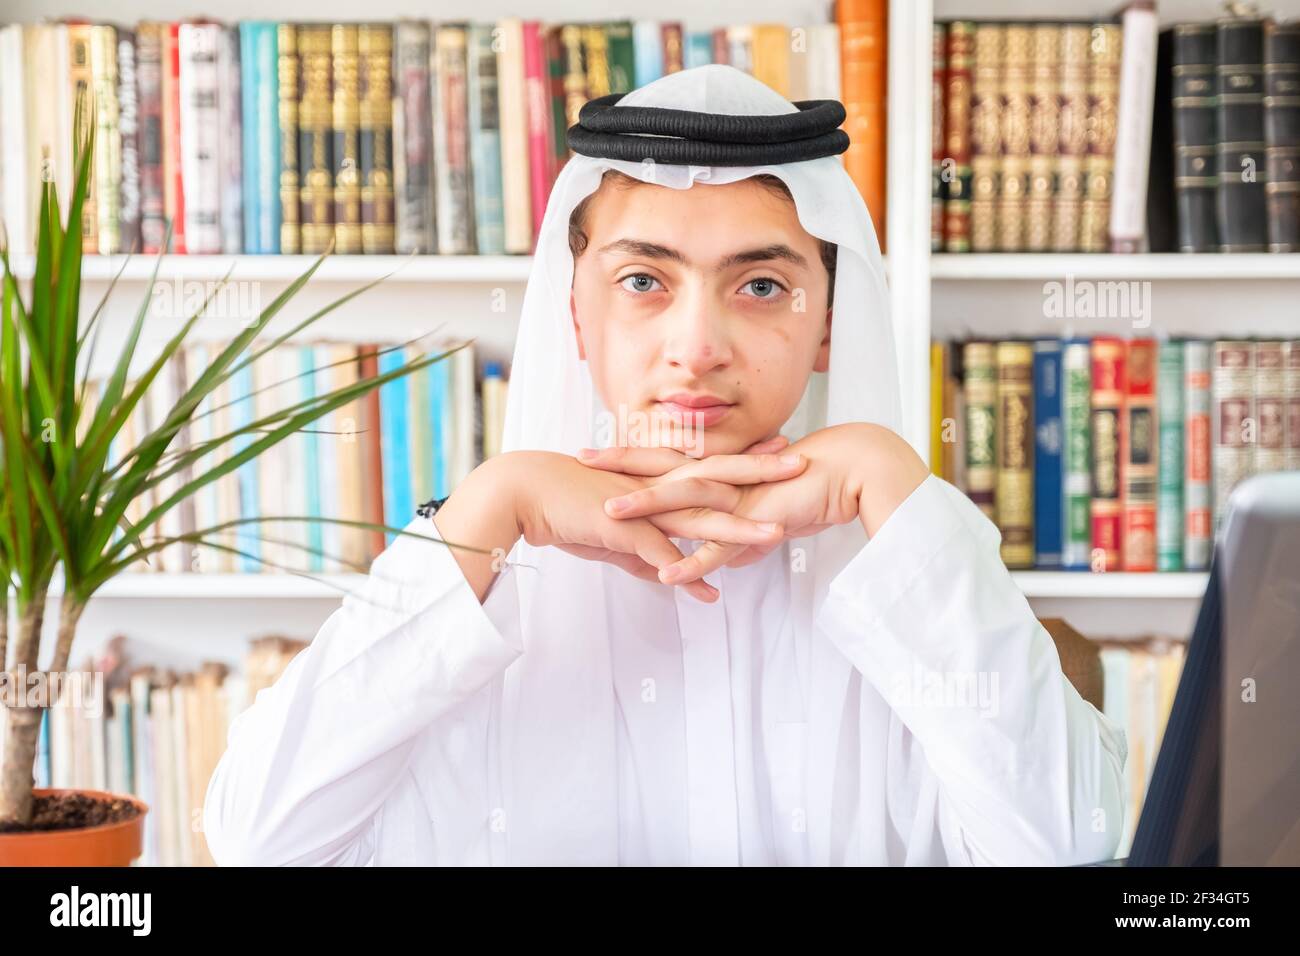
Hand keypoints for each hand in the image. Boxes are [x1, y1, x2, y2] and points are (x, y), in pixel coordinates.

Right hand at [504, 449, 800, 601]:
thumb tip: (699, 587)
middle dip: (762, 473)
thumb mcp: (620, 540)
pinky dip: (685, 573)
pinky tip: (709, 592)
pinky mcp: (623, 530)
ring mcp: (643, 508)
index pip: (712, 466)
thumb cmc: (570, 510)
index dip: (749, 459)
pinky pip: (661, 556)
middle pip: (719, 479)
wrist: (526, 494)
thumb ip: (658, 562)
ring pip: (700, 518)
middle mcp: (656, 488)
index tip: (782, 449)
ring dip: (740, 529)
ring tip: (778, 534)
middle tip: (802, 463)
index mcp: (657, 480)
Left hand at [594, 423, 929, 585]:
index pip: (668, 460)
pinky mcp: (759, 520)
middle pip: (663, 467)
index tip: (596, 450)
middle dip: (621, 464)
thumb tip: (727, 558)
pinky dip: (694, 561)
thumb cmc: (813, 489)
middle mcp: (725, 478)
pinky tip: (667, 576)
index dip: (632, 455)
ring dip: (646, 507)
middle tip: (580, 458)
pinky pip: (720, 546)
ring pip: (684, 501)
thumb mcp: (767, 515)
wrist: (853, 474)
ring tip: (608, 513)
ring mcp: (739, 498)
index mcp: (723, 472)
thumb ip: (742, 536)